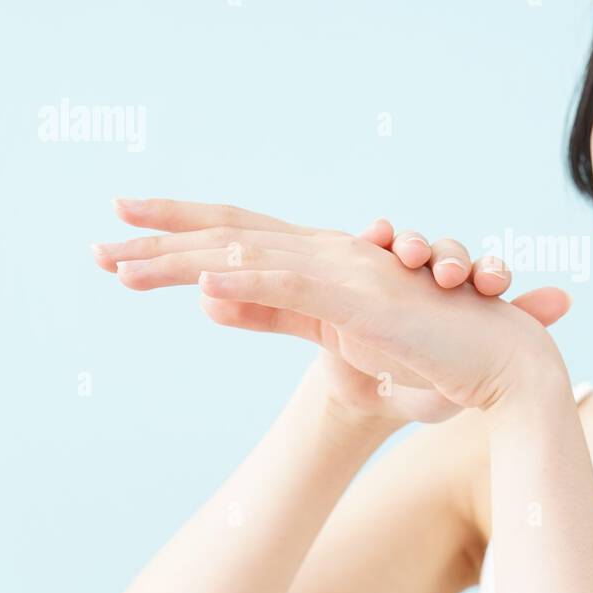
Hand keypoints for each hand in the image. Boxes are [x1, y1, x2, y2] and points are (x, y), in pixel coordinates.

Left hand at [92, 198, 571, 422]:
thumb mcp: (325, 332)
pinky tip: (205, 283)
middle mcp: (327, 254)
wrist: (493, 363)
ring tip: (123, 266)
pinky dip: (249, 281)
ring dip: (184, 260)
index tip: (124, 229)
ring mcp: (344, 274)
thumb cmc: (421, 350)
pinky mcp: (362, 303)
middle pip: (230, 236)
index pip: (238, 233)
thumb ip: (268, 312)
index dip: (179, 228)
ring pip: (250, 255)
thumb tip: (208, 300)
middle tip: (99, 241)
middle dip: (161, 237)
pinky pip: (296, 288)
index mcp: (318, 262)